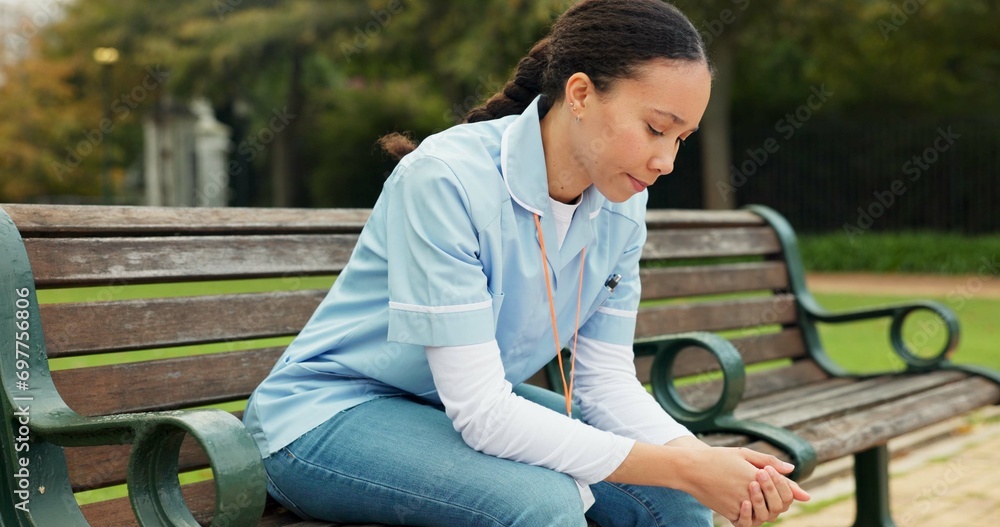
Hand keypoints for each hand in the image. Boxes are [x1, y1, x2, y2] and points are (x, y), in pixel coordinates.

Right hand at [675, 447, 808, 524]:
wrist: (690, 469)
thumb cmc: (717, 458)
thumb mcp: (742, 454)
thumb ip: (768, 461)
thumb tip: (791, 468)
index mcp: (755, 475)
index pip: (784, 488)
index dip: (794, 491)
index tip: (804, 494)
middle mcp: (750, 492)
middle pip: (777, 505)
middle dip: (779, 498)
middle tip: (773, 490)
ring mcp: (739, 504)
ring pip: (763, 516)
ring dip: (766, 508)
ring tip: (759, 496)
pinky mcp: (729, 513)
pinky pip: (746, 520)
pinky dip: (750, 514)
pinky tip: (748, 504)